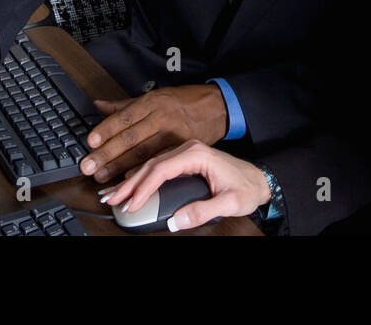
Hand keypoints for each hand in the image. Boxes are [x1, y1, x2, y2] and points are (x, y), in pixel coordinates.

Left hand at [80, 84, 227, 182]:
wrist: (217, 106)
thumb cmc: (183, 101)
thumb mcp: (155, 96)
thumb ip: (125, 104)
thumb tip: (99, 105)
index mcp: (152, 102)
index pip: (125, 117)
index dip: (106, 129)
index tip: (91, 142)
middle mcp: (162, 116)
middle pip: (131, 137)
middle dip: (107, 153)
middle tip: (89, 166)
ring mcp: (174, 133)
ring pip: (144, 151)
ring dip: (121, 166)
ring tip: (103, 177)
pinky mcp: (185, 147)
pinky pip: (162, 160)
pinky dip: (146, 170)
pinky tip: (131, 178)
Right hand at [103, 140, 271, 231]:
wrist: (260, 179)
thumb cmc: (247, 188)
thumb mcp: (229, 203)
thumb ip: (203, 212)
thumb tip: (177, 221)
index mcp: (197, 154)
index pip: (161, 169)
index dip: (143, 188)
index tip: (131, 203)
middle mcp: (188, 149)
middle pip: (151, 165)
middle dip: (128, 184)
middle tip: (110, 198)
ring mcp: (185, 153)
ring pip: (151, 164)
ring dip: (131, 180)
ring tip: (113, 194)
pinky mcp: (184, 160)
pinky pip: (158, 167)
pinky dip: (141, 178)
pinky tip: (130, 186)